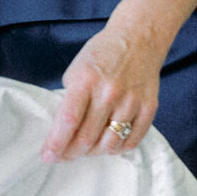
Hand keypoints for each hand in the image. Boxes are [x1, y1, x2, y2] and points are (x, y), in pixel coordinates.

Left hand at [42, 27, 160, 162]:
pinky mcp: (149, 107)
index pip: (68, 121)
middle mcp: (109, 93)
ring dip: (94, 152)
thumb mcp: (76, 70)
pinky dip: (118, 149)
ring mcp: (131, 102)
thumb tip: (63, 130)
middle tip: (64, 156)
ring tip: (86, 149)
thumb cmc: (101, 54)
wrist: (138, 38)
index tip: (47, 156)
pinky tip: (108, 145)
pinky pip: (133, 140)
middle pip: (87, 137)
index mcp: (85, 81)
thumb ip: (70, 99)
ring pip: (110, 143)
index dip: (56, 143)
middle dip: (71, 153)